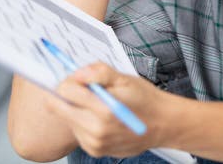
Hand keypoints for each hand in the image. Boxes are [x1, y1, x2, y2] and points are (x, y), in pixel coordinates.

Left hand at [47, 62, 169, 157]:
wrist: (163, 124)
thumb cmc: (146, 100)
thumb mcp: (125, 79)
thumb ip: (99, 72)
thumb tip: (77, 73)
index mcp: (104, 109)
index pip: (65, 91)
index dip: (69, 80)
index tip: (77, 78)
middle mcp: (96, 130)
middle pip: (58, 107)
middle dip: (65, 94)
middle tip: (80, 87)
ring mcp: (94, 143)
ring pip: (67, 119)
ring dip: (75, 108)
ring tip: (96, 104)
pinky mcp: (94, 150)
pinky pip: (77, 131)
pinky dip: (82, 121)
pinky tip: (99, 117)